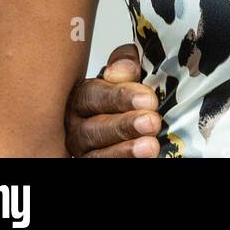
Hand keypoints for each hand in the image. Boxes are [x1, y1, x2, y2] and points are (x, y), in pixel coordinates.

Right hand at [64, 43, 160, 157]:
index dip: (120, 97)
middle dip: (124, 126)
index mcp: (83, 96)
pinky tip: (145, 158)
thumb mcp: (132, 68)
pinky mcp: (96, 162)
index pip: (93, 95)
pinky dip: (124, 161)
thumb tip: (119, 70)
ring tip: (151, 146)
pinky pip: (104, 166)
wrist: (143, 115)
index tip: (148, 99)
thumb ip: (126, 63)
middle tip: (151, 122)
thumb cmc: (134, 90)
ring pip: (96, 155)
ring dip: (125, 150)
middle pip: (93, 128)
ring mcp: (85, 150)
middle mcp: (77, 125)